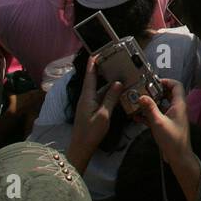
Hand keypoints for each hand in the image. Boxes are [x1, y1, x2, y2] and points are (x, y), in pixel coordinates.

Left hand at [67, 55, 122, 171]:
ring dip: (107, 83)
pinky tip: (117, 92)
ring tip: (119, 74)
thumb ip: (111, 98)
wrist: (81, 148)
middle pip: (94, 81)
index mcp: (87, 96)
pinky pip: (100, 98)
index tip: (97, 52)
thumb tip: (118, 82)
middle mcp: (86, 98)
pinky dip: (108, 93)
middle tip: (112, 60)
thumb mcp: (104, 115)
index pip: (90, 76)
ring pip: (99, 90)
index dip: (93, 64)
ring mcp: (88, 105)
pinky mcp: (91, 111)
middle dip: (102, 70)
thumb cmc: (91, 132)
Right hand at [137, 79, 191, 164]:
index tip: (152, 83)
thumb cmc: (172, 139)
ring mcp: (172, 116)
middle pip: (168, 93)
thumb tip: (141, 96)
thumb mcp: (158, 122)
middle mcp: (177, 108)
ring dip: (151, 103)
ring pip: (162, 104)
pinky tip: (137, 116)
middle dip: (155, 91)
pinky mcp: (167, 124)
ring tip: (138, 102)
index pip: (176, 85)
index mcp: (179, 104)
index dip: (165, 81)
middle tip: (143, 92)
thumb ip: (150, 108)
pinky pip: (158, 115)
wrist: (178, 156)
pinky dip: (149, 114)